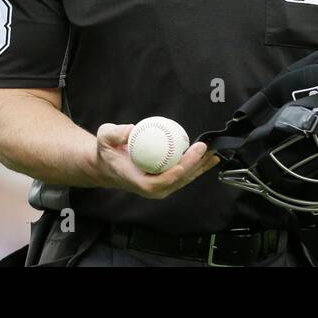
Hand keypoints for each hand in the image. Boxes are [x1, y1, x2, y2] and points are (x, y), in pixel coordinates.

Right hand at [91, 123, 220, 198]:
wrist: (107, 165)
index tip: (184, 161)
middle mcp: (151, 188)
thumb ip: (115, 133)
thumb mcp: (104, 138)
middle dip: (193, 166)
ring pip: (184, 179)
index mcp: (137, 181)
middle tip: (202, 148)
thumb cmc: (106, 152)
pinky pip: (184, 174)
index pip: (157, 183)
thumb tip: (131, 130)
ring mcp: (160, 186)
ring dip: (200, 166)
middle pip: (177, 181)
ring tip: (213, 152)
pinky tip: (209, 156)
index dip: (173, 175)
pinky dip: (198, 165)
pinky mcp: (166, 181)